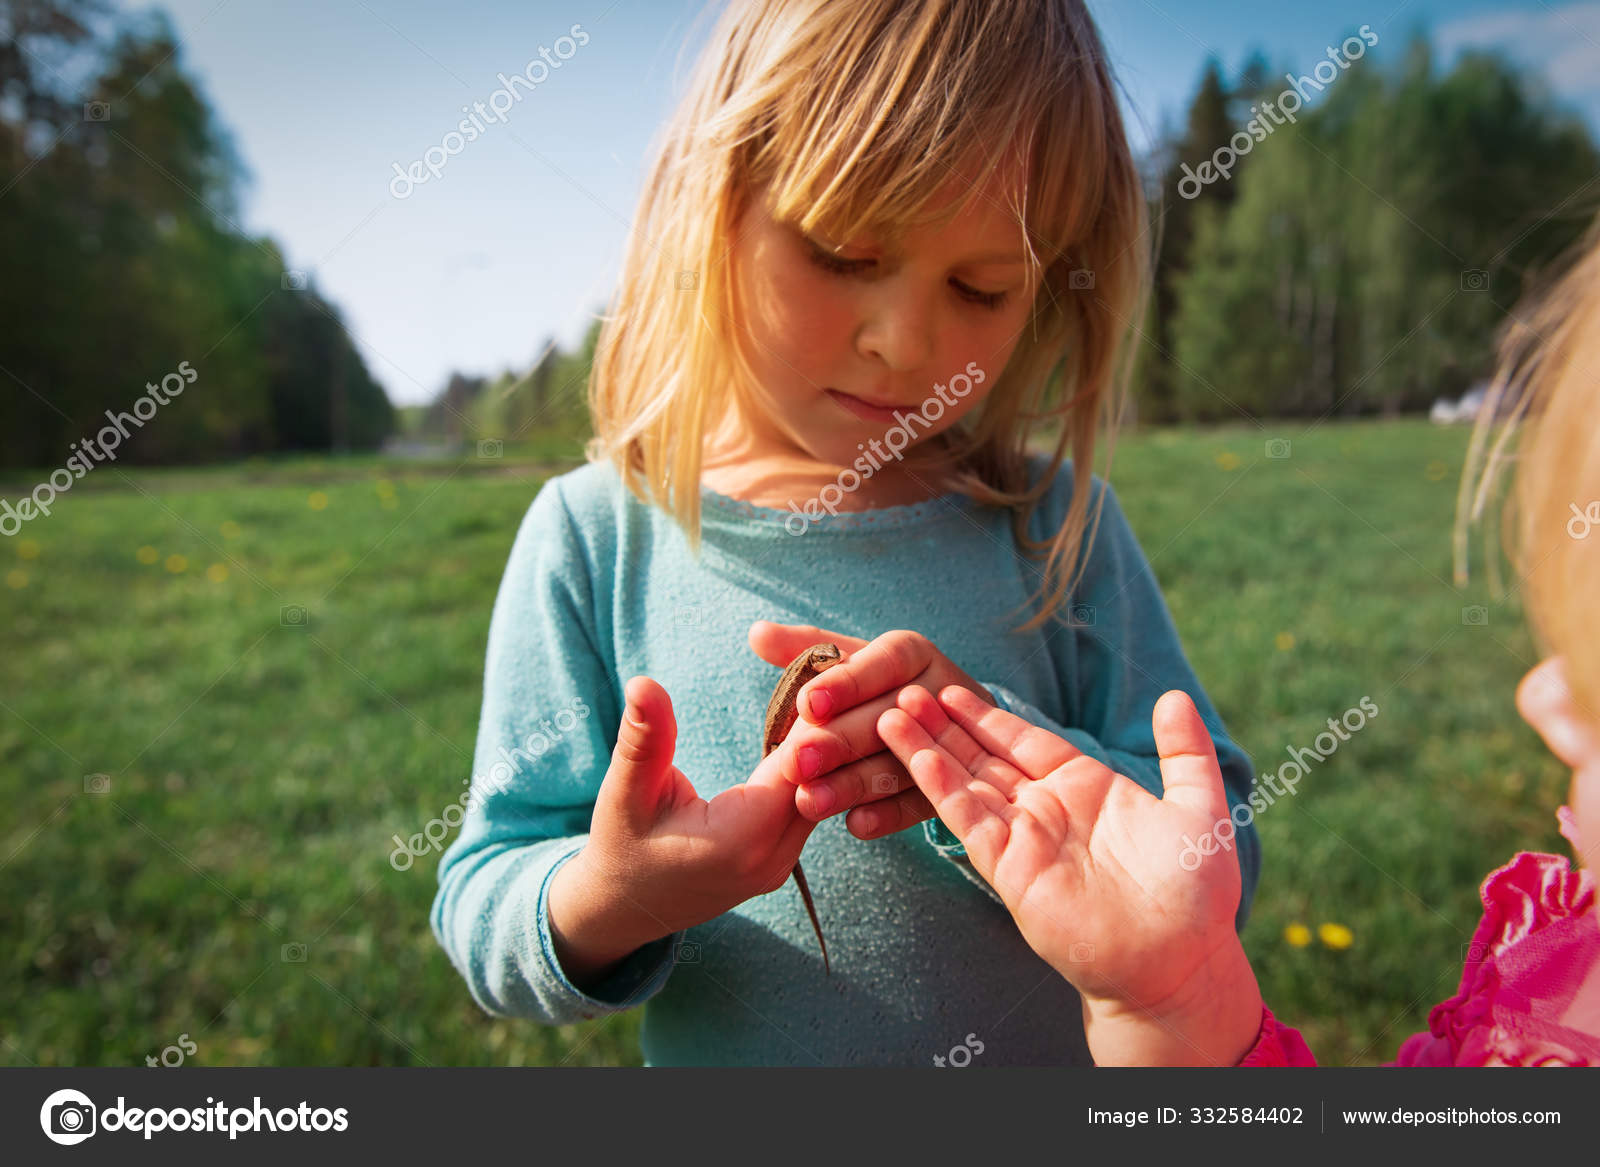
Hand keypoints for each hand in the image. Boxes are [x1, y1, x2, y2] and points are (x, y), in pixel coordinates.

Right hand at [547, 675, 815, 981]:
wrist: (621, 909)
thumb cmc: (621, 847)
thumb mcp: (625, 792)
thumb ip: (644, 739)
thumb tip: (642, 684)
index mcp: (741, 842)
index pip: (797, 766)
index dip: (811, 716)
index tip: (824, 662)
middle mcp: (774, 859)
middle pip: (823, 779)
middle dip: (828, 724)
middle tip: (838, 662)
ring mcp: (782, 864)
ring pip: (824, 792)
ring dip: (824, 745)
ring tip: (832, 686)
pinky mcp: (781, 859)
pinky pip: (810, 803)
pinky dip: (812, 766)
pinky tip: (814, 726)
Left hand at [749, 621, 994, 837]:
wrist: (942, 720)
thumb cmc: (876, 685)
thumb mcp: (848, 660)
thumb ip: (806, 650)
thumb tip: (757, 634)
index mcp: (912, 653)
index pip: (882, 662)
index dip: (846, 685)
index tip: (807, 704)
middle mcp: (938, 692)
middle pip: (888, 718)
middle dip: (839, 742)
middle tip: (794, 763)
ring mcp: (949, 741)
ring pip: (902, 764)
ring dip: (854, 785)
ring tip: (809, 801)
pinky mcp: (950, 782)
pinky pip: (921, 803)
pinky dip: (889, 816)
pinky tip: (854, 825)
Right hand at [876, 682, 1261, 1065]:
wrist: (1180, 963)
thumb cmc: (1195, 893)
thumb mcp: (1198, 806)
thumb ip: (1184, 750)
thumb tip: (1174, 697)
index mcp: (1085, 786)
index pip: (1023, 739)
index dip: (985, 715)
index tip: (948, 689)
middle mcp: (1047, 808)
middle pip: (983, 757)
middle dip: (943, 726)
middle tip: (903, 691)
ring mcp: (1025, 838)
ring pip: (965, 784)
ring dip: (927, 750)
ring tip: (891, 715)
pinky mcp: (1011, 870)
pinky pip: (969, 820)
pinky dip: (941, 788)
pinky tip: (916, 757)